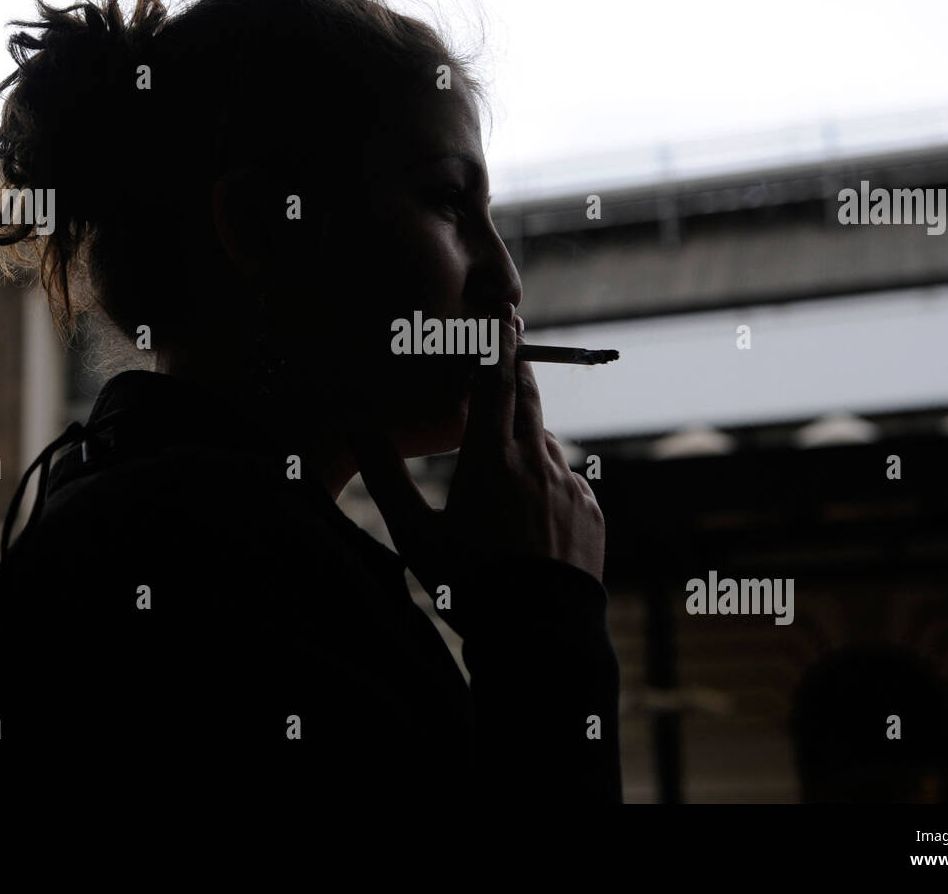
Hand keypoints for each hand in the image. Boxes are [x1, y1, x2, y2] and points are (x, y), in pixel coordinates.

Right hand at [350, 305, 605, 627]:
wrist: (538, 634)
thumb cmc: (468, 585)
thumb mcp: (415, 535)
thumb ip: (385, 478)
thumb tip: (356, 431)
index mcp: (490, 460)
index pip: (495, 384)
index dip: (497, 344)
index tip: (505, 313)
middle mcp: (534, 462)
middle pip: (528, 398)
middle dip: (518, 368)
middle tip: (513, 344)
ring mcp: (568, 486)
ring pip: (546, 442)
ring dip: (528, 435)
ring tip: (509, 455)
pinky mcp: (591, 512)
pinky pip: (568, 480)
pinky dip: (549, 479)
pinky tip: (533, 508)